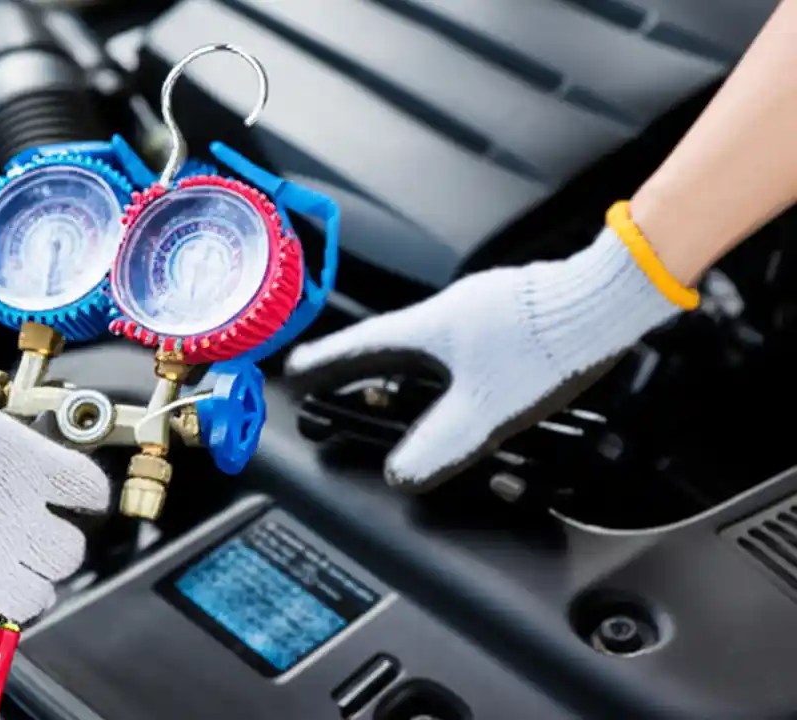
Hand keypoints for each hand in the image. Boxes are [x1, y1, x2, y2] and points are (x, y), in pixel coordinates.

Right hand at [285, 226, 685, 491]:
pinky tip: (464, 379)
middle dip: (362, 368)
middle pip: (392, 343)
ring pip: (430, 341)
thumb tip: (402, 474)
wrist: (608, 300)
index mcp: (432, 329)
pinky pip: (462, 338)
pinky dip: (446, 363)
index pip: (364, 347)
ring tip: (395, 391)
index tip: (297, 370)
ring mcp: (484, 307)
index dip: (327, 363)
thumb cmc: (547, 347)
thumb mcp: (488, 410)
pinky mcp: (515, 311)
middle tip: (337, 385)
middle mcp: (451, 312)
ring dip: (406, 366)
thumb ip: (441, 443)